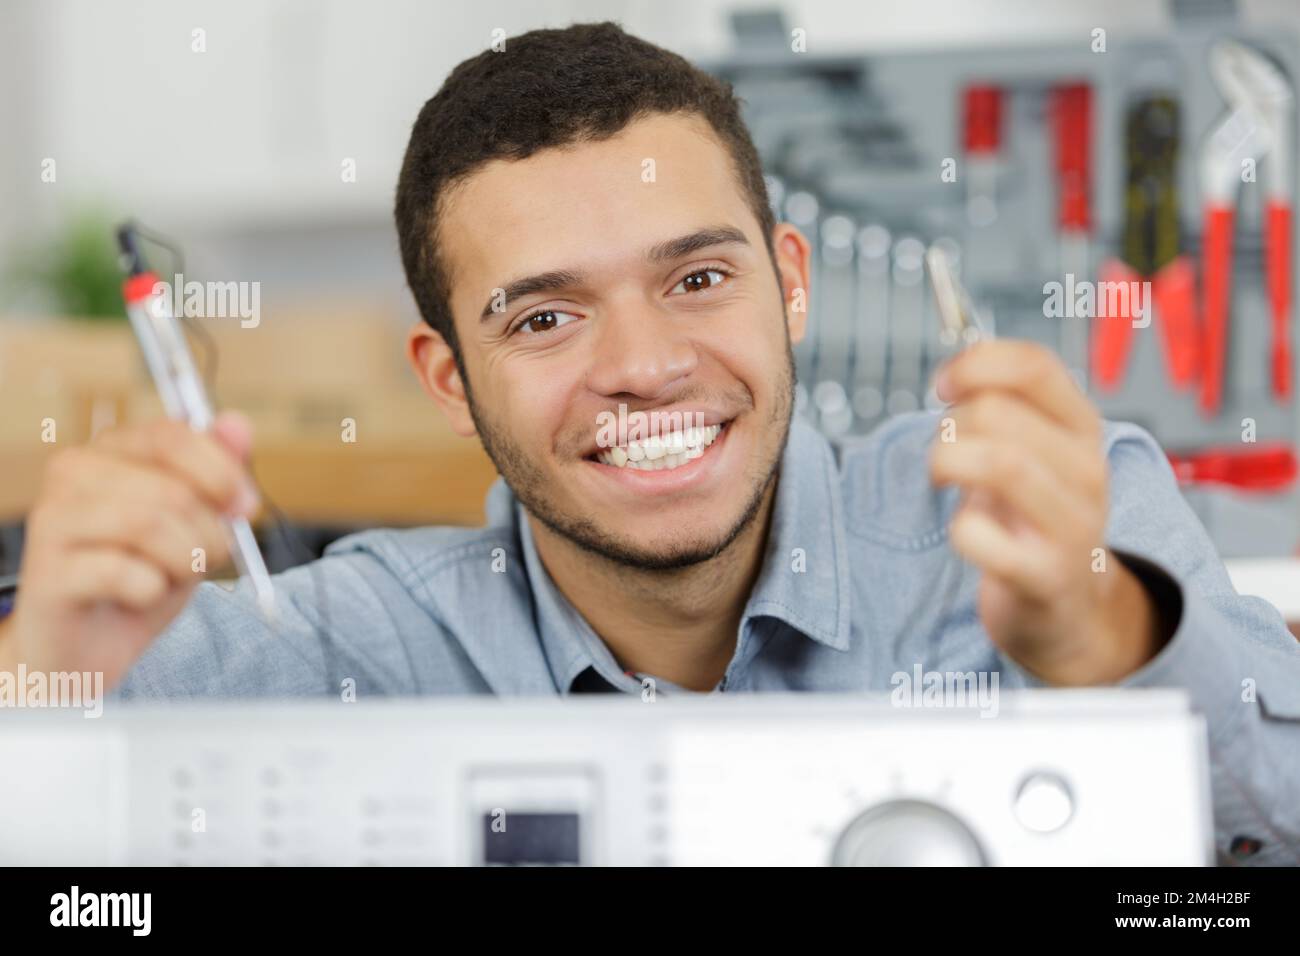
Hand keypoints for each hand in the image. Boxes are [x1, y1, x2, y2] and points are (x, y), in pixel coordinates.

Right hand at [0, 413, 257, 689]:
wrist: (85, 649)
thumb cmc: (142, 577)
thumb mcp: (195, 524)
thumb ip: (217, 474)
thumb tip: (239, 424)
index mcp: (111, 449)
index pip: (173, 437)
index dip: (222, 473)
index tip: (246, 508)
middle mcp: (74, 471)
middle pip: (171, 490)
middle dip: (209, 534)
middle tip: (205, 559)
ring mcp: (52, 518)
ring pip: (149, 526)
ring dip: (184, 563)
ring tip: (171, 578)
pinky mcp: (47, 570)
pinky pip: (126, 573)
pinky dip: (152, 592)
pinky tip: (138, 596)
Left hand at [927, 341, 1166, 685]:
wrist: (1070, 610)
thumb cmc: (1035, 520)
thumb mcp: (1033, 452)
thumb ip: (1002, 408)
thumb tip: (955, 371)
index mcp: (1082, 429)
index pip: (1035, 367)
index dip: (976, 364)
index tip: (944, 385)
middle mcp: (1088, 471)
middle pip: (999, 413)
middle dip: (950, 424)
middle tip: (945, 450)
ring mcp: (1073, 525)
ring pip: (998, 462)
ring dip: (947, 462)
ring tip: (943, 479)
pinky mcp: (1046, 576)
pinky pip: (979, 534)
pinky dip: (957, 529)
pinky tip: (966, 535)